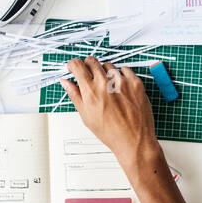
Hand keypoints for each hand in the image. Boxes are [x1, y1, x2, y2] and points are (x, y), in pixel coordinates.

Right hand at [61, 57, 161, 171]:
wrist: (134, 140)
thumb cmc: (111, 132)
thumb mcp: (86, 116)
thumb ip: (75, 96)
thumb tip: (65, 82)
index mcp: (91, 92)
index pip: (77, 66)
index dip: (73, 65)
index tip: (74, 67)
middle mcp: (106, 84)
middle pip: (92, 61)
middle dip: (88, 66)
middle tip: (90, 75)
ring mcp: (122, 82)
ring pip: (108, 65)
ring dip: (105, 72)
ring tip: (108, 88)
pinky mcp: (136, 83)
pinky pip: (125, 69)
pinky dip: (121, 75)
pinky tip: (120, 87)